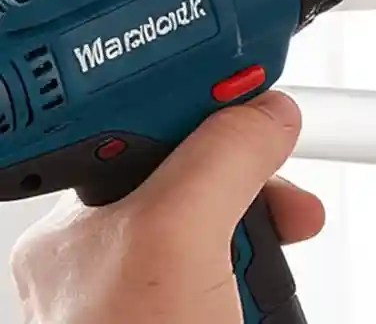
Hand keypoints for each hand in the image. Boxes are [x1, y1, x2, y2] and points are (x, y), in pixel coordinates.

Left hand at [9, 92, 322, 323]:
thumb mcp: (179, 237)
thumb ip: (222, 158)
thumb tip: (268, 113)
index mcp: (82, 221)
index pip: (152, 127)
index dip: (208, 104)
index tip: (255, 84)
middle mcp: (111, 255)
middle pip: (203, 174)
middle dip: (257, 182)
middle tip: (283, 202)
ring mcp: (153, 292)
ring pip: (229, 224)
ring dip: (268, 236)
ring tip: (271, 264)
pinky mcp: (195, 315)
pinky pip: (241, 271)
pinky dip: (268, 277)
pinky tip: (267, 292)